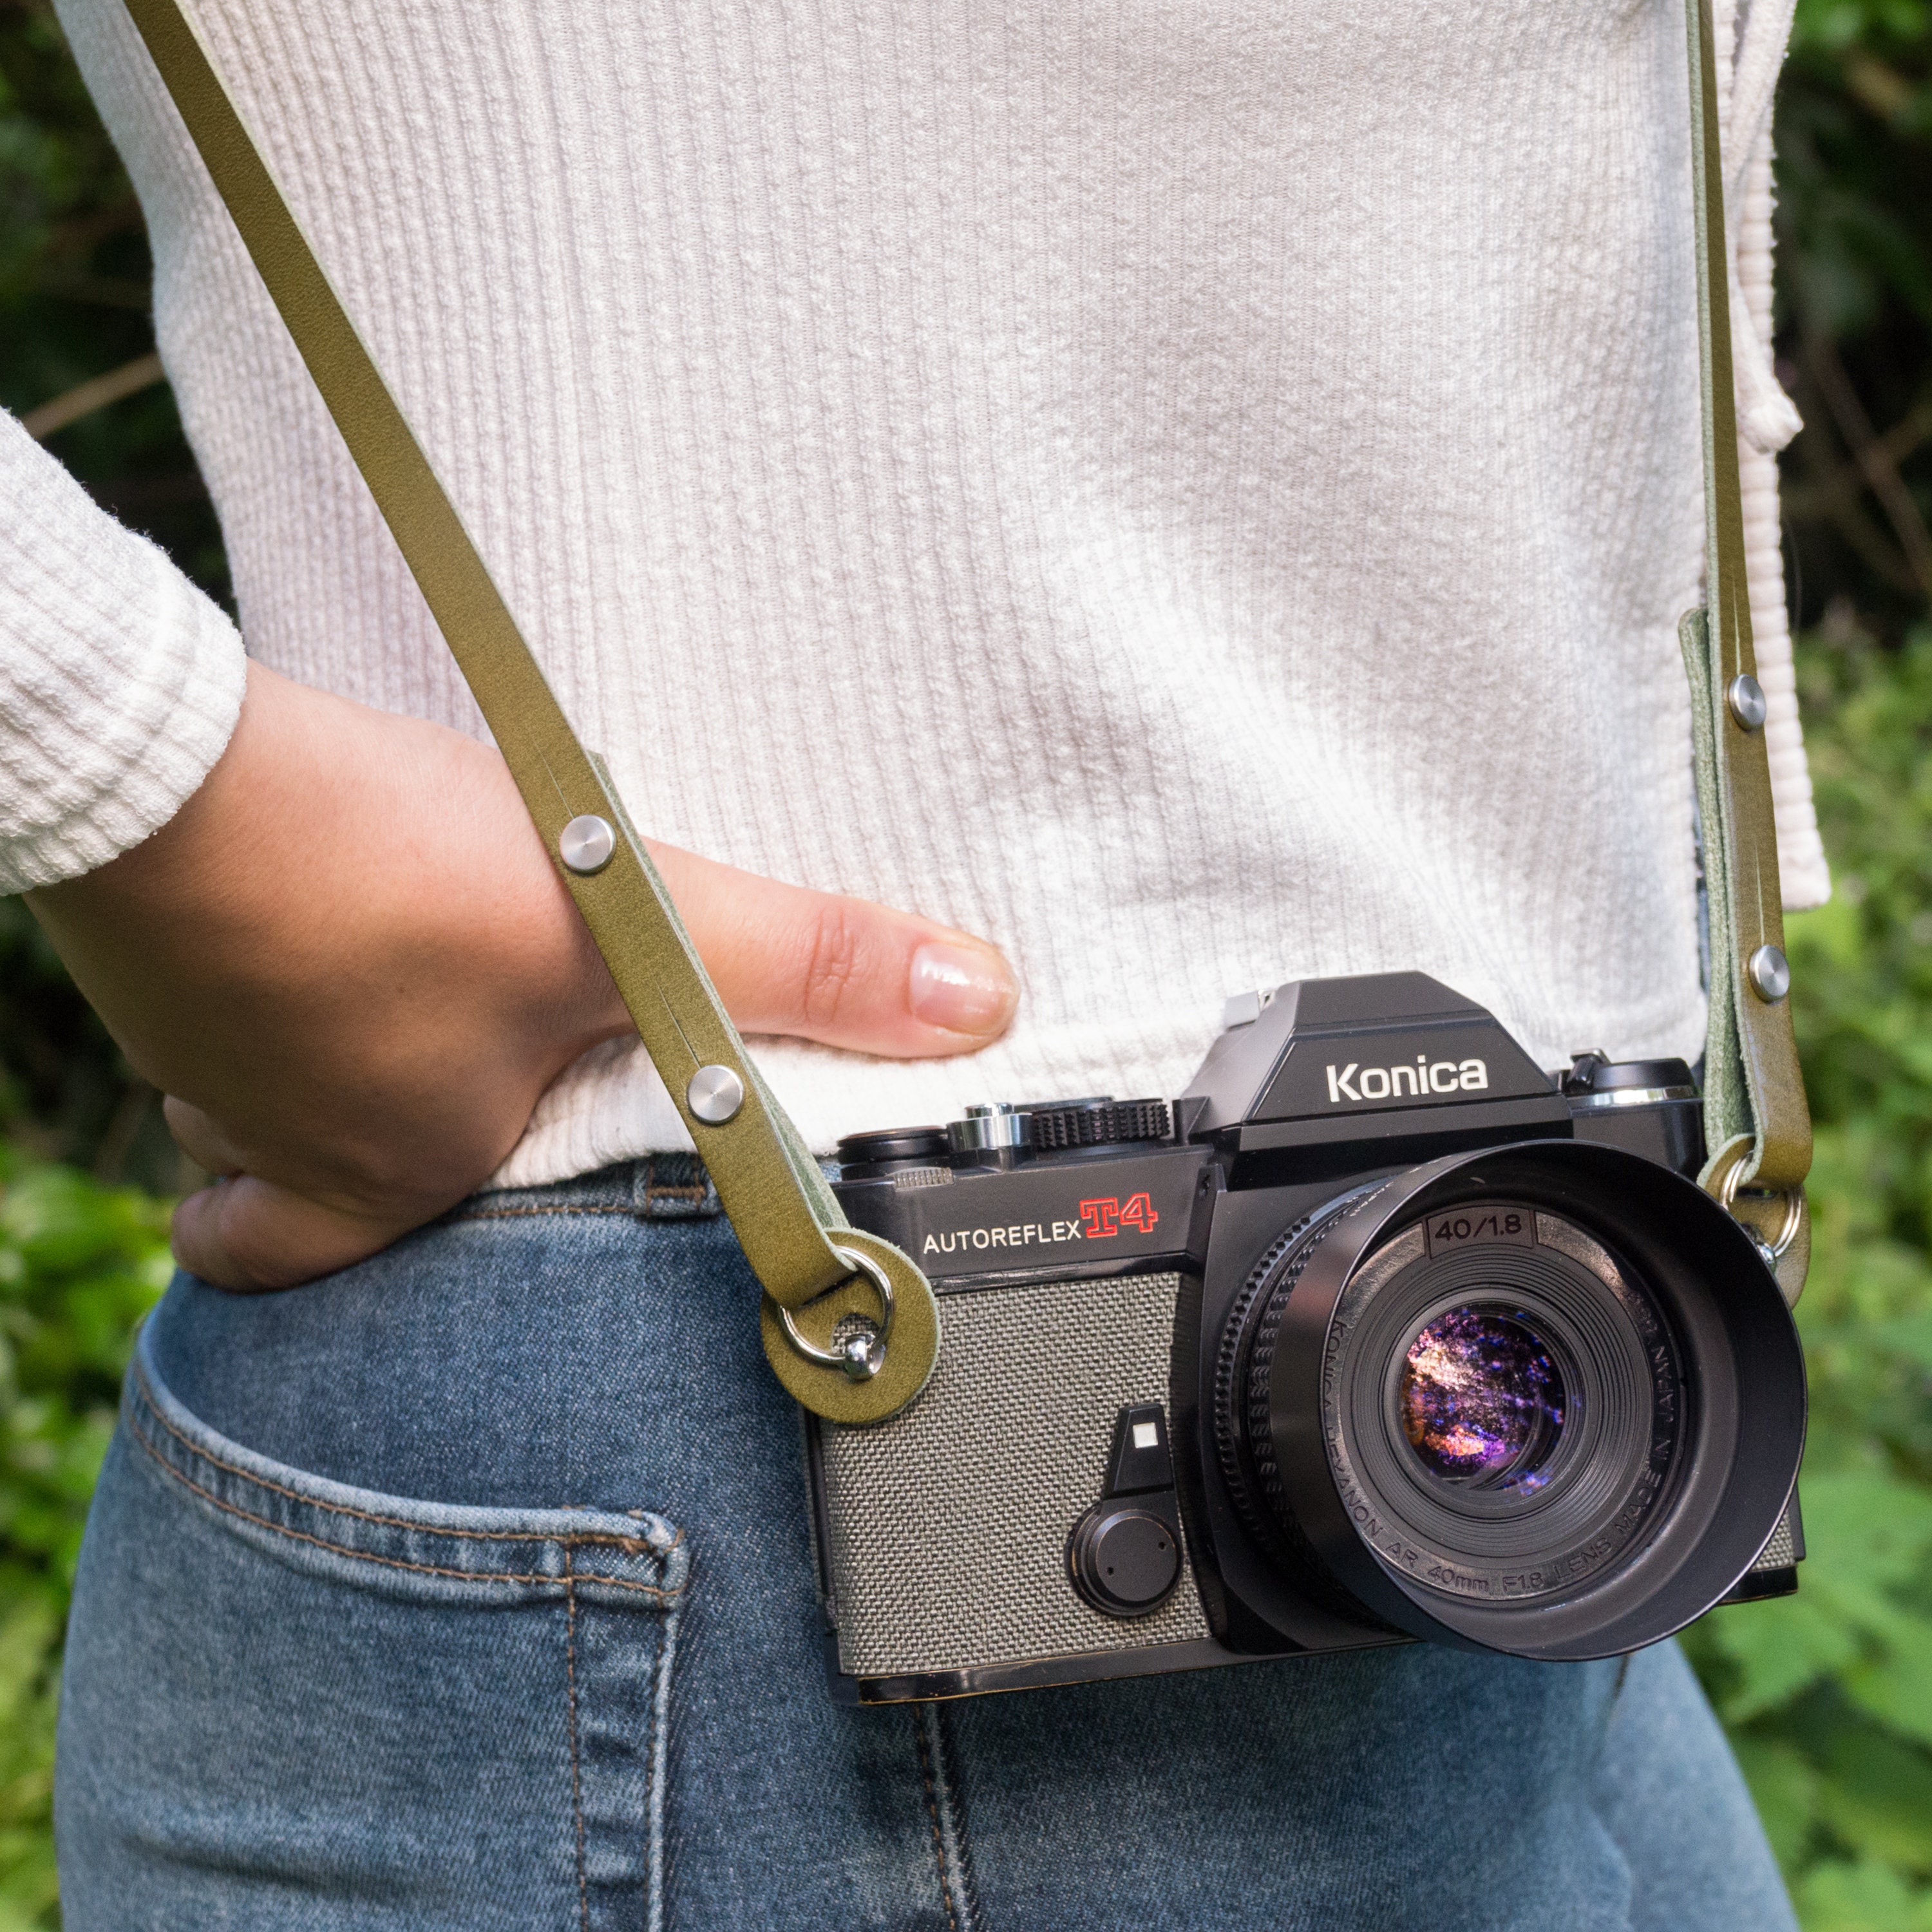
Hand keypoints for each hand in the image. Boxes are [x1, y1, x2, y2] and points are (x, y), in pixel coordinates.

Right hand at [26, 663, 1016, 1288]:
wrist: (174, 762)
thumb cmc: (400, 876)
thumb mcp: (635, 927)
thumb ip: (802, 968)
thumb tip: (977, 1003)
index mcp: (382, 1170)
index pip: (302, 1272)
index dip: (336, 1260)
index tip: (397, 1228)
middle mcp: (267, 1130)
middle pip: (266, 1192)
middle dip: (320, 1170)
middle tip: (391, 1109)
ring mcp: (185, 1039)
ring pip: (228, 1091)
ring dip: (291, 1063)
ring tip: (373, 991)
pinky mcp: (145, 944)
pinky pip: (195, 993)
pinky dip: (250, 968)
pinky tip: (309, 900)